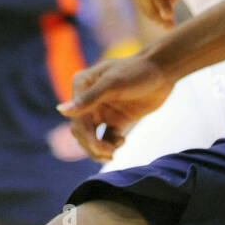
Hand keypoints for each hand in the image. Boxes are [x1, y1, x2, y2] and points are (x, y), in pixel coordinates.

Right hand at [57, 52, 174, 161]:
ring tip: (113, 152)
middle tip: (108, 153)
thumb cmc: (137, 71)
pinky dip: (109, 146)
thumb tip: (60, 110)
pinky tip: (120, 142)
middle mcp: (88, 99)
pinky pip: (106, 139)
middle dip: (91, 145)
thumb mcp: (113, 83)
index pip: (77, 118)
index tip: (99, 147)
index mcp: (82, 86)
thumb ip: (89, 98)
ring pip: (91, 138)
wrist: (163, 71)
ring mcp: (102, 111)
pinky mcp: (116, 120)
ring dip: (99, 149)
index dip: (85, 136)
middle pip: (81, 131)